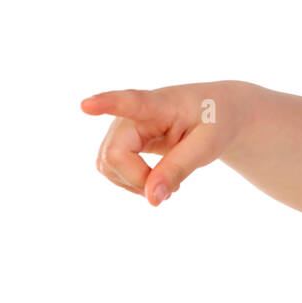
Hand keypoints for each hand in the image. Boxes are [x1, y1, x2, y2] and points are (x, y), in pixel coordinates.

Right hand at [80, 81, 250, 205]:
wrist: (215, 112)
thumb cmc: (214, 123)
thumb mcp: (207, 147)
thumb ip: (178, 170)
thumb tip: (151, 200)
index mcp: (159, 103)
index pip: (130, 102)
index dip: (106, 104)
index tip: (86, 105)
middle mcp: (132, 113)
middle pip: (115, 155)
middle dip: (138, 179)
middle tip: (175, 190)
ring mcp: (122, 127)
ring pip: (107, 166)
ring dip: (135, 183)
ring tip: (169, 183)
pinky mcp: (119, 140)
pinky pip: (110, 169)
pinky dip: (132, 182)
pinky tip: (156, 180)